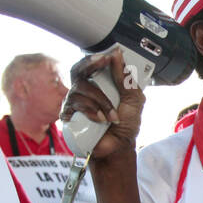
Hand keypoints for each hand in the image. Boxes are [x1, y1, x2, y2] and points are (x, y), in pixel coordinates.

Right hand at [63, 46, 144, 160]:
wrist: (119, 146)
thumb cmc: (125, 123)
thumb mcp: (133, 98)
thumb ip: (126, 78)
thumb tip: (118, 56)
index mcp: (99, 84)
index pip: (90, 64)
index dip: (95, 58)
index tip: (107, 57)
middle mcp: (84, 90)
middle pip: (77, 70)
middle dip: (90, 65)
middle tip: (102, 63)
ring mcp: (74, 103)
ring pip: (80, 89)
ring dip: (101, 101)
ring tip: (112, 116)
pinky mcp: (69, 116)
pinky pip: (74, 106)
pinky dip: (91, 112)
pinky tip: (100, 120)